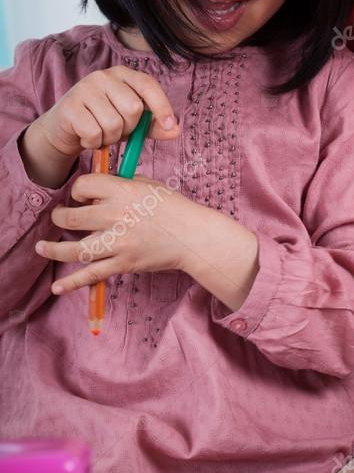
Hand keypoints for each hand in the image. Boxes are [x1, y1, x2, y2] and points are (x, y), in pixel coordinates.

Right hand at [20, 66, 179, 186]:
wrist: (64, 129)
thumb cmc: (101, 121)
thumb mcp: (130, 122)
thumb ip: (152, 125)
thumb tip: (176, 130)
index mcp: (123, 74)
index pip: (148, 85)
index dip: (162, 106)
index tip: (170, 125)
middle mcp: (103, 76)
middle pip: (133, 108)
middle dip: (128, 128)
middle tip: (116, 130)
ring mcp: (84, 88)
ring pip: (114, 123)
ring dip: (110, 138)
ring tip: (100, 134)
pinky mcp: (70, 106)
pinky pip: (94, 133)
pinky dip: (94, 143)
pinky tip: (86, 138)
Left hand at [35, 173, 200, 291]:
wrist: (192, 235)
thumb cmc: (173, 206)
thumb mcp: (147, 185)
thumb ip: (121, 185)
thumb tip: (99, 187)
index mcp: (121, 191)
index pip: (83, 186)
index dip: (78, 189)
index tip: (82, 195)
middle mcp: (115, 216)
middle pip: (71, 218)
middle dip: (59, 217)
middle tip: (59, 217)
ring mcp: (117, 243)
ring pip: (74, 249)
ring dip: (53, 250)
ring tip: (42, 247)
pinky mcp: (122, 264)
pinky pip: (92, 275)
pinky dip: (72, 283)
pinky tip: (56, 287)